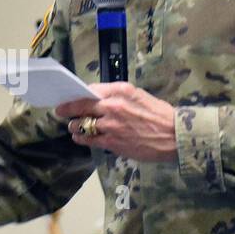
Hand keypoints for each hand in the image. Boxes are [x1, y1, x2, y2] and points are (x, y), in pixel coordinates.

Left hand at [55, 82, 177, 161]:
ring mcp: (111, 126)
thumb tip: (96, 95)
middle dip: (67, 109)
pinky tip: (78, 137)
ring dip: (74, 125)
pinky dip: (81, 138)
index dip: (76, 94)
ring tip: (73, 125)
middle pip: (81, 106)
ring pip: (82, 124)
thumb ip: (116, 94)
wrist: (174, 136)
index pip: (90, 90)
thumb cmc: (158, 114)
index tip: (69, 96)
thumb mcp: (139, 95)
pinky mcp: (112, 142)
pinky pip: (88, 140)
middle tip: (60, 110)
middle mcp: (113, 106)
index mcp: (121, 91)